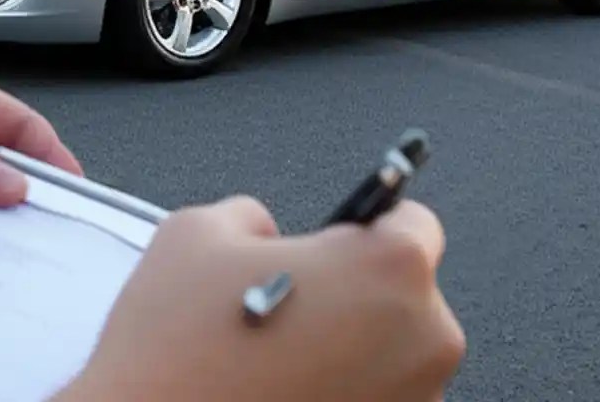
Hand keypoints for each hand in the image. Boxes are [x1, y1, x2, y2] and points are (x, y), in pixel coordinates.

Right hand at [59, 197, 464, 401]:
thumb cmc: (177, 350)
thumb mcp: (197, 232)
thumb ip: (252, 215)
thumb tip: (265, 233)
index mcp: (392, 269)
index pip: (415, 223)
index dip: (366, 226)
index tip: (337, 240)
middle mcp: (422, 341)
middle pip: (405, 294)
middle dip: (355, 292)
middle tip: (289, 303)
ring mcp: (412, 401)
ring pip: (390, 354)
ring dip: (348, 348)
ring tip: (279, 357)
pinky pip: (370, 398)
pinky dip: (337, 391)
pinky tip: (282, 390)